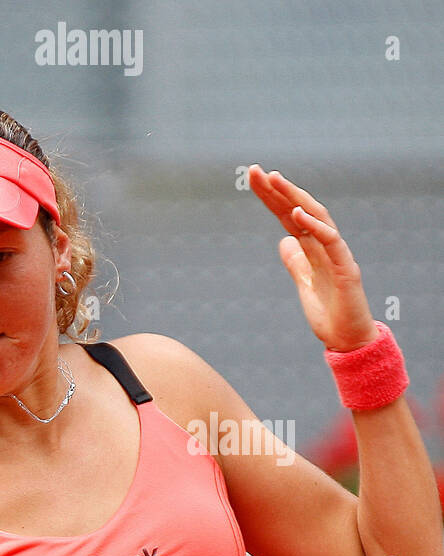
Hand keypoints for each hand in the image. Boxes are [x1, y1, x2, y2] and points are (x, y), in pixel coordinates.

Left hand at [248, 165, 379, 351]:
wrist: (347, 339)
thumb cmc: (328, 313)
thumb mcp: (303, 285)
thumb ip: (295, 263)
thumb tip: (284, 242)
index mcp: (312, 248)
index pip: (288, 216)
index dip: (272, 198)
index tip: (253, 179)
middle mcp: (325, 245)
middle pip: (300, 209)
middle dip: (278, 190)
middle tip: (257, 171)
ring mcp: (336, 254)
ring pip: (317, 217)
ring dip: (295, 197)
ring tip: (275, 180)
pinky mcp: (346, 268)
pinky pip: (331, 241)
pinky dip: (315, 226)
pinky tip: (297, 214)